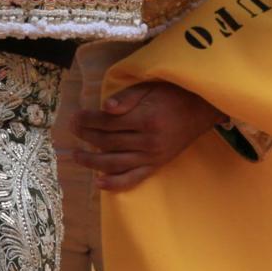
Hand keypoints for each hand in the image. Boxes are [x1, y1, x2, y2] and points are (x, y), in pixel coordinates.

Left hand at [70, 81, 224, 191]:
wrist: (201, 109)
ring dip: (93, 161)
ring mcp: (152, 156)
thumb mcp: (151, 87)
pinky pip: (133, 178)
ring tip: (76, 156)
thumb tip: (105, 108)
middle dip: (86, 136)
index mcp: (146, 118)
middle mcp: (148, 141)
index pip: (108, 122)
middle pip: (108, 141)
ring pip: (116, 162)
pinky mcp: (156, 165)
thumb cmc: (173, 94)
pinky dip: (115, 183)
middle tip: (71, 130)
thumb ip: (127, 98)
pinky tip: (98, 182)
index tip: (74, 117)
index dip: (88, 120)